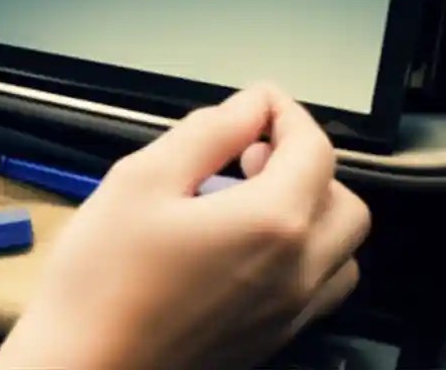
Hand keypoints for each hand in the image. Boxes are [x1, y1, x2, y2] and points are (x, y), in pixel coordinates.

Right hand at [0, 84, 369, 369]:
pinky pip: (315, 293)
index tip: (258, 103)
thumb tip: (247, 109)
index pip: (314, 150)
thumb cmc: (100, 282)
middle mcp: (296, 273)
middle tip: (251, 155)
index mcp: (271, 224)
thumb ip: (205, 134)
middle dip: (307, 167)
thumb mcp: (140, 180)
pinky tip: (240, 250)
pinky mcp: (268, 343)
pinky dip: (300, 259)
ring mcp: (287, 316)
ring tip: (250, 204)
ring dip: (311, 217)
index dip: (288, 114)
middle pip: (345, 204)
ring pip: (341, 255)